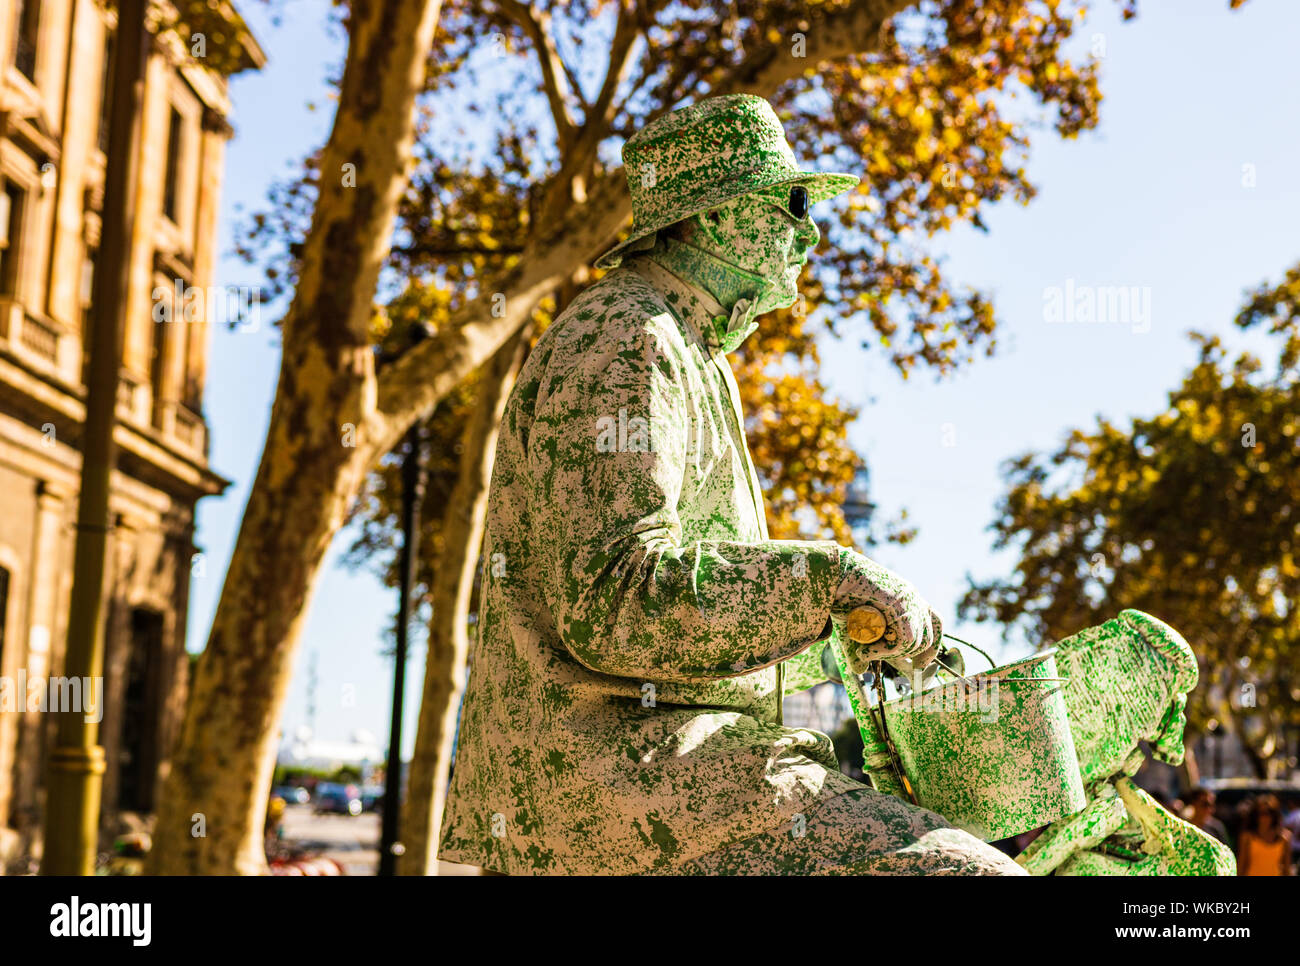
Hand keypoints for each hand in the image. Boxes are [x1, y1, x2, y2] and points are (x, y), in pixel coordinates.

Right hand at [832, 549, 942, 674]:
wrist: (831, 576)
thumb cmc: (839, 598)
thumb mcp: (852, 630)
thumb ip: (859, 649)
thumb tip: (861, 671)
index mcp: (908, 600)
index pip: (935, 625)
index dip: (929, 649)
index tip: (918, 667)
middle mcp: (912, 599)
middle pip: (929, 637)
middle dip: (906, 656)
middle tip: (877, 656)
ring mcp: (909, 599)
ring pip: (916, 642)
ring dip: (889, 654)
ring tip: (865, 651)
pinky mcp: (901, 602)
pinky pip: (905, 639)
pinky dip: (885, 650)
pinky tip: (867, 649)